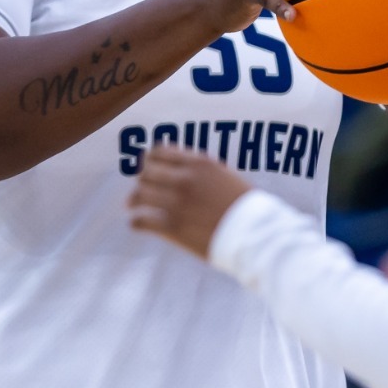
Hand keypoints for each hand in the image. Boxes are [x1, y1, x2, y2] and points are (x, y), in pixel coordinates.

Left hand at [128, 146, 252, 258]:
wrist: (255, 234)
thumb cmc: (246, 207)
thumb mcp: (225, 176)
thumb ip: (202, 169)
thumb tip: (184, 168)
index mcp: (198, 163)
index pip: (159, 153)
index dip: (150, 159)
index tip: (147, 166)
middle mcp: (183, 179)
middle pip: (145, 173)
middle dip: (142, 180)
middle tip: (140, 188)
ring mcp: (176, 203)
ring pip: (140, 195)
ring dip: (134, 200)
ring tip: (132, 205)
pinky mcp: (173, 227)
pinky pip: (141, 221)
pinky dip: (136, 221)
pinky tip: (136, 223)